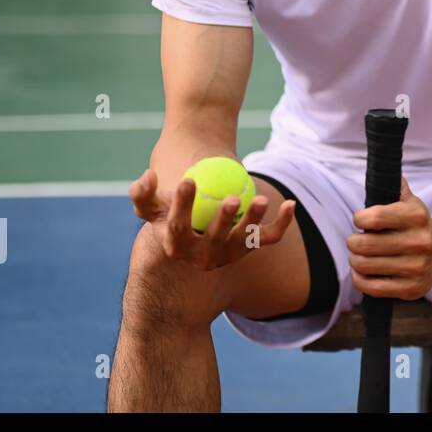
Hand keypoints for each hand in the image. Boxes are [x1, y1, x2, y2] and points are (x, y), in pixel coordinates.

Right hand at [129, 167, 295, 270]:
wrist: (193, 228)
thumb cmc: (167, 214)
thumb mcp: (150, 206)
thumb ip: (141, 193)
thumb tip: (148, 176)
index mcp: (177, 246)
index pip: (178, 227)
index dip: (182, 205)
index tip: (187, 180)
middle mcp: (204, 256)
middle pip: (215, 239)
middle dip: (224, 221)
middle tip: (232, 198)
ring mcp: (229, 254)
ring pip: (244, 240)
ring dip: (254, 220)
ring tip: (263, 199)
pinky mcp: (249, 247)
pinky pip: (269, 237)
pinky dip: (282, 222)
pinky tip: (290, 203)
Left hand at [348, 177, 431, 300]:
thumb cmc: (418, 224)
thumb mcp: (412, 202)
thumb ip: (395, 187)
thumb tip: (382, 170)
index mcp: (417, 216)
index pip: (375, 217)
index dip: (359, 218)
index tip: (360, 220)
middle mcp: (419, 242)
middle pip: (364, 244)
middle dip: (353, 242)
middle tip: (355, 241)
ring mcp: (415, 268)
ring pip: (364, 266)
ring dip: (355, 260)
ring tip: (359, 255)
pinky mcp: (410, 289)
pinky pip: (371, 287)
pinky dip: (360, 279)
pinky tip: (363, 271)